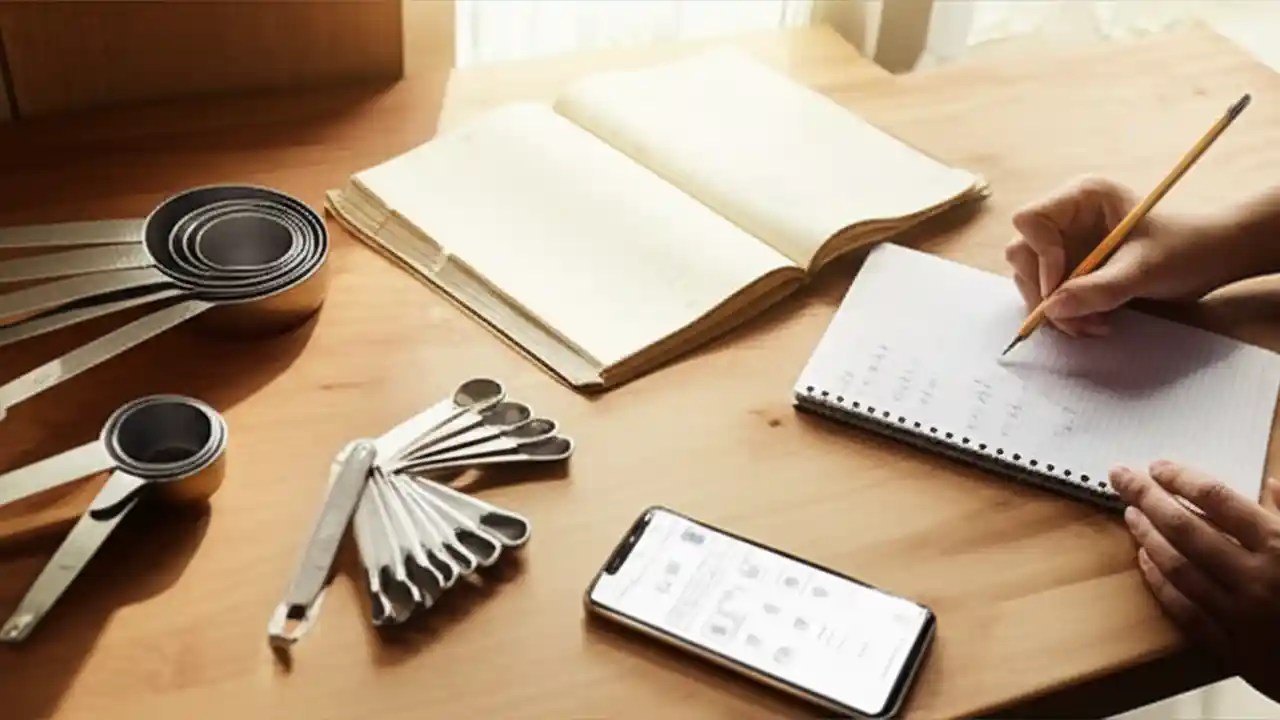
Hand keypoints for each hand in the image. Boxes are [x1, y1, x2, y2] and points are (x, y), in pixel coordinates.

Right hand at [1005, 176, 1245, 336]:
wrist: (1212, 260)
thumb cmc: (1186, 248)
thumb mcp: (1145, 269)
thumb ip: (1099, 288)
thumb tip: (1052, 310)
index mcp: (1081, 198)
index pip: (1030, 220)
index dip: (1040, 255)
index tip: (1062, 287)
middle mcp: (1065, 219)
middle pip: (1023, 255)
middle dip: (1045, 293)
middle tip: (1075, 321)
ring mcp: (1066, 244)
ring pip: (1032, 280)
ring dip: (1056, 310)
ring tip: (1093, 325)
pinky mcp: (1071, 269)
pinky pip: (1049, 295)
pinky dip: (1066, 314)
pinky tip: (1096, 322)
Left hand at [1109, 461, 1279, 702]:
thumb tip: (1272, 483)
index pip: (1219, 500)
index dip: (1183, 479)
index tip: (1158, 466)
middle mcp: (1257, 579)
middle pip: (1186, 530)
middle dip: (1148, 498)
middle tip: (1121, 477)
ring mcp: (1241, 616)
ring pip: (1178, 569)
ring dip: (1148, 538)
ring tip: (1130, 514)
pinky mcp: (1234, 649)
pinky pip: (1185, 611)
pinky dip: (1161, 584)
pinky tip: (1145, 562)